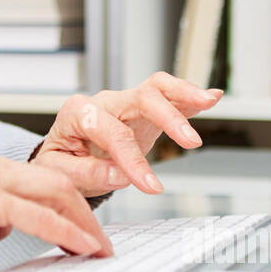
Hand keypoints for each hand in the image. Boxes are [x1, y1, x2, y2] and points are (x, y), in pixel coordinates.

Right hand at [0, 148, 113, 262]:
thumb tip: (5, 228)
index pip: (36, 177)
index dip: (66, 199)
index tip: (84, 221)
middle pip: (54, 181)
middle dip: (85, 209)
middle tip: (102, 237)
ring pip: (54, 194)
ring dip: (84, 223)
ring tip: (100, 247)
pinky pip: (38, 217)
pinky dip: (66, 232)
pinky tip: (81, 246)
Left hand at [30, 73, 222, 196]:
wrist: (61, 158)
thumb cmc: (59, 162)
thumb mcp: (59, 173)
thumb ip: (86, 173)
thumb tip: (120, 174)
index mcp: (78, 112)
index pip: (112, 132)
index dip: (132, 159)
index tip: (149, 185)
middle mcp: (104, 102)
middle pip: (140, 97)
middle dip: (168, 118)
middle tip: (191, 143)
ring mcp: (125, 103)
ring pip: (156, 87)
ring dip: (184, 92)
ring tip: (208, 101)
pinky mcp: (142, 111)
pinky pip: (166, 96)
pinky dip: (188, 96)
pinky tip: (211, 97)